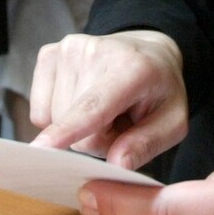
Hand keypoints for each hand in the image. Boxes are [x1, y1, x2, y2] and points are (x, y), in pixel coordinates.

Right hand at [28, 30, 187, 169]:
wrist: (147, 52)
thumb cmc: (159, 91)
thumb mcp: (173, 121)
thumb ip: (148, 144)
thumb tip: (117, 164)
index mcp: (133, 68)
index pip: (95, 106)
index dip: (69, 129)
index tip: (42, 147)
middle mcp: (96, 51)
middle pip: (79, 130)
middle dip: (98, 139)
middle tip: (120, 121)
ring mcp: (68, 50)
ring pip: (56, 123)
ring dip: (80, 128)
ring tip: (104, 110)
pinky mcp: (48, 54)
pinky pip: (39, 113)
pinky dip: (60, 118)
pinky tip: (81, 101)